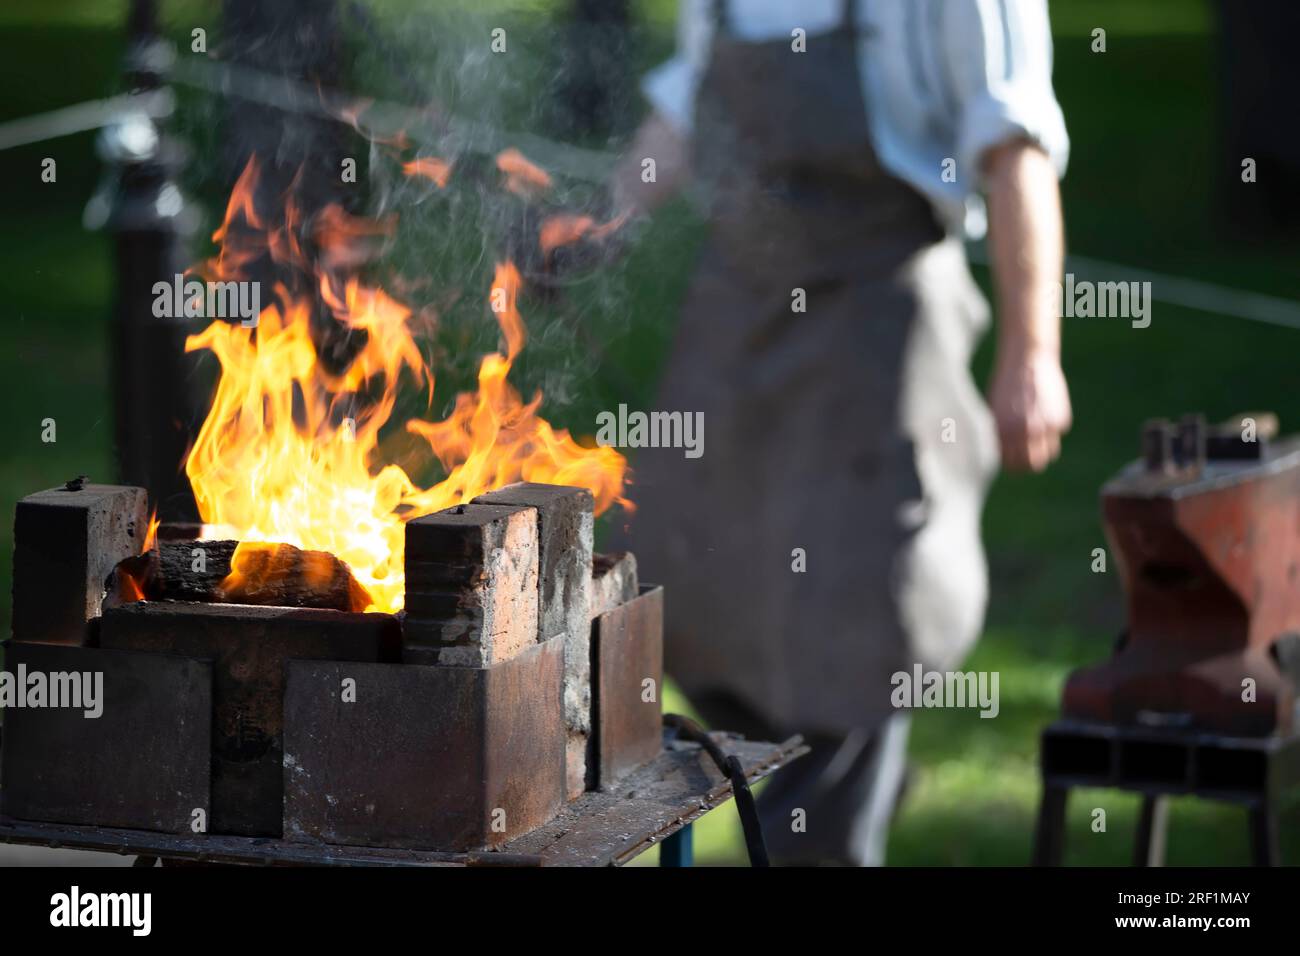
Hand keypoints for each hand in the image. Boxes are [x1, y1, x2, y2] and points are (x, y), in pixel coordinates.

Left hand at [987, 347, 1071, 472]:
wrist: (1027, 360)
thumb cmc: (1005, 385)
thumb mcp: (995, 411)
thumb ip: (1001, 435)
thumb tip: (1005, 456)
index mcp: (1004, 432)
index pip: (1011, 464)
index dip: (1012, 465)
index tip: (1013, 461)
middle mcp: (1026, 432)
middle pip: (1032, 465)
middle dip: (1029, 464)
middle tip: (1027, 456)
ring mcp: (1046, 427)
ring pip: (1048, 455)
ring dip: (1042, 450)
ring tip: (1036, 436)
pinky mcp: (1061, 419)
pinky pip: (1057, 434)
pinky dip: (1052, 429)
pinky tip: (1045, 412)